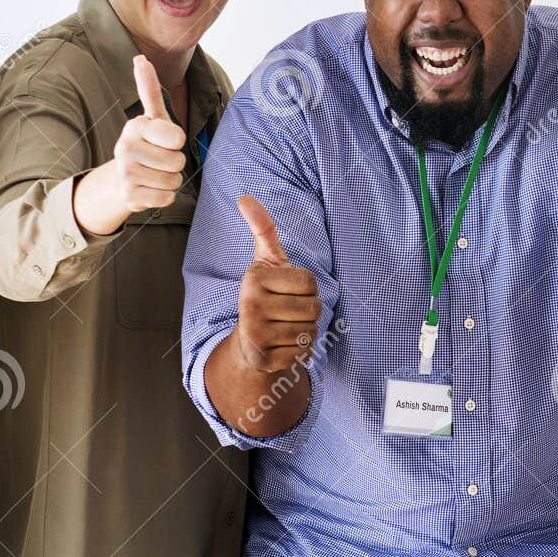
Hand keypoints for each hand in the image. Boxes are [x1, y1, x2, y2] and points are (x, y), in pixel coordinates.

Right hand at [72, 55, 187, 234]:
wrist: (122, 179)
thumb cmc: (147, 144)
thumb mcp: (153, 118)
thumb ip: (149, 89)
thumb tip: (140, 58)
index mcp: (136, 126)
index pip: (177, 138)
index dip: (176, 142)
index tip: (164, 140)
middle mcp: (126, 148)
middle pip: (178, 162)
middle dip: (175, 163)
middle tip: (159, 160)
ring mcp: (125, 173)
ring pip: (173, 181)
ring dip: (170, 180)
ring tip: (155, 173)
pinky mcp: (129, 196)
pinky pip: (166, 198)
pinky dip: (164, 196)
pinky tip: (150, 188)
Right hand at [232, 194, 321, 373]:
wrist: (249, 342)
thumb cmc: (266, 294)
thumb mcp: (266, 261)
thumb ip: (262, 229)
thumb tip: (244, 197)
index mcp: (254, 278)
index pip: (310, 283)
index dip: (307, 289)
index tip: (287, 290)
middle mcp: (250, 305)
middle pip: (313, 308)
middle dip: (308, 311)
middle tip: (287, 312)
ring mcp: (255, 334)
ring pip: (311, 331)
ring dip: (306, 331)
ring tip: (284, 328)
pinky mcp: (264, 359)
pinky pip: (304, 352)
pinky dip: (299, 351)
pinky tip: (281, 346)